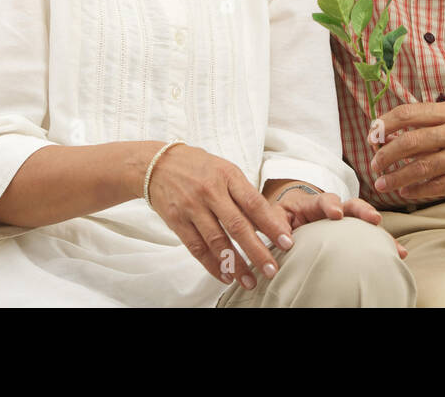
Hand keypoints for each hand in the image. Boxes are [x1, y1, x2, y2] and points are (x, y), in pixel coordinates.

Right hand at [146, 145, 293, 289]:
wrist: (157, 164)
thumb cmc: (199, 168)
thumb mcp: (225, 171)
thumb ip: (244, 195)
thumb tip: (269, 224)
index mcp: (228, 176)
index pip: (254, 203)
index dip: (272, 225)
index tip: (287, 243)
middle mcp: (211, 191)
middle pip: (238, 226)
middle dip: (257, 251)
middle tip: (271, 270)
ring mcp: (192, 207)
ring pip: (217, 241)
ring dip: (235, 264)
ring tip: (249, 280)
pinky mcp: (176, 221)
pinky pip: (196, 248)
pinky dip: (211, 264)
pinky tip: (225, 275)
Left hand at [273, 185, 407, 259]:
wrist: (292, 216)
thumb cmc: (283, 215)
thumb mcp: (275, 216)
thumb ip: (276, 224)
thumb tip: (286, 241)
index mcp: (314, 203)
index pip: (324, 200)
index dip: (331, 205)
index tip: (336, 214)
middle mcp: (334, 209)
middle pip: (352, 205)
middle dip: (363, 211)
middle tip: (374, 219)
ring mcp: (346, 221)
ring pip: (365, 221)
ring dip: (380, 232)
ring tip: (395, 246)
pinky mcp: (352, 233)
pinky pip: (370, 237)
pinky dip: (384, 244)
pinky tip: (398, 255)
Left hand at [369, 102, 444, 200]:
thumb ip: (432, 123)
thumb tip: (393, 134)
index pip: (408, 113)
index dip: (384, 125)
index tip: (372, 137)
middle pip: (411, 141)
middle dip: (386, 155)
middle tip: (374, 166)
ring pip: (423, 167)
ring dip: (398, 177)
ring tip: (383, 184)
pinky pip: (441, 185)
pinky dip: (420, 190)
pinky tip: (407, 193)